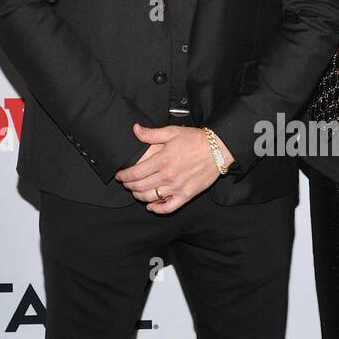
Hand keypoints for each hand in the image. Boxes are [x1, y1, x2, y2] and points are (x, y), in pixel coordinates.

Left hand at [114, 123, 232, 212]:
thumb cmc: (196, 140)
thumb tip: (135, 129)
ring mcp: (177, 187)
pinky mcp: (186, 195)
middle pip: (140, 187)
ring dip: (139, 196)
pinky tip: (151, 206)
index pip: (136, 173)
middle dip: (129, 186)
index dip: (124, 176)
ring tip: (136, 192)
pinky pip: (168, 207)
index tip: (120, 176)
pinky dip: (157, 209)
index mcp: (162, 160)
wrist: (218, 150)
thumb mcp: (172, 132)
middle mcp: (168, 176)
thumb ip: (151, 134)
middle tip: (126, 183)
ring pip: (151, 198)